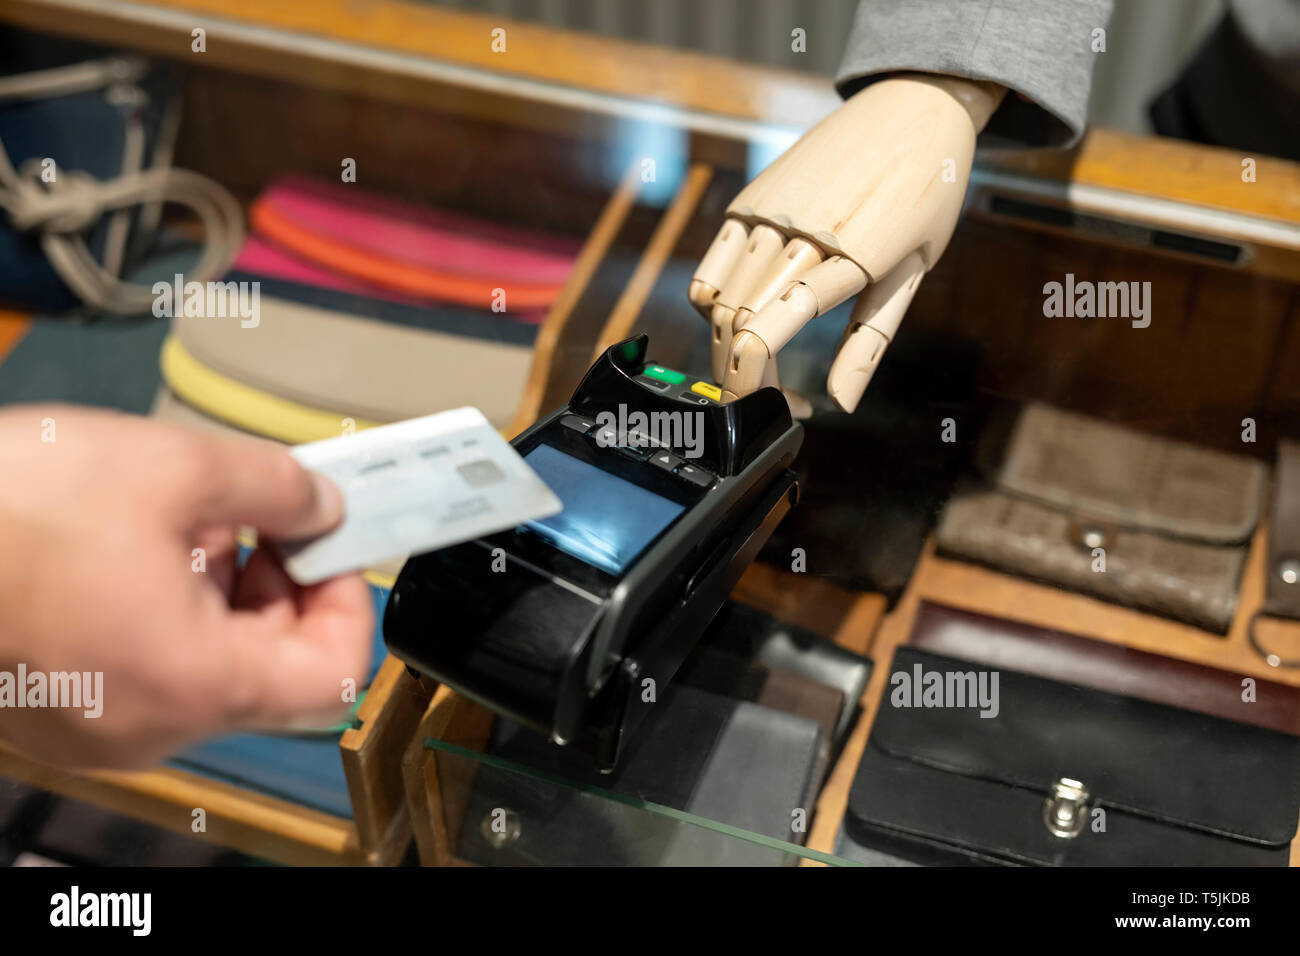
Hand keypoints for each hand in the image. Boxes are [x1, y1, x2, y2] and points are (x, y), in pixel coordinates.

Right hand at [0, 405, 372, 768]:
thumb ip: (278, 487)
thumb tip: (325, 504)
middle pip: (271, 671)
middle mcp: (153, 727)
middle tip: (257, 517)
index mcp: (196, 683)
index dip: (347, 604)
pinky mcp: (57, 711)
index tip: (330, 545)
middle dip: (280, 586)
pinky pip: (146, 670)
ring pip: (207, 668)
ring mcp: (99, 727)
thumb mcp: (174, 468)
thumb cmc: (9, 509)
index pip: (333, 678)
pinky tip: (126, 547)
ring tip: (177, 519)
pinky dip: (164, 612)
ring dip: (219, 592)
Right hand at [689, 75, 1004, 411]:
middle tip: (775, 397)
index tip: (785, 410)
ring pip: (720, 302)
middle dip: (744, 377)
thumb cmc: (926, 189)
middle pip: (740, 324)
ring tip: (759, 365)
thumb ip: (870, 340)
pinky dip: (711, 308)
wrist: (911, 104)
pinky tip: (739, 323)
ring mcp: (770, 212)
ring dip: (727, 349)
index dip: (763, 381)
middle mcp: (805, 229)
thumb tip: (841, 403)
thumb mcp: (914, 270)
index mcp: (857, 252)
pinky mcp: (749, 200)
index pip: (780, 322)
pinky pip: (710, 269)